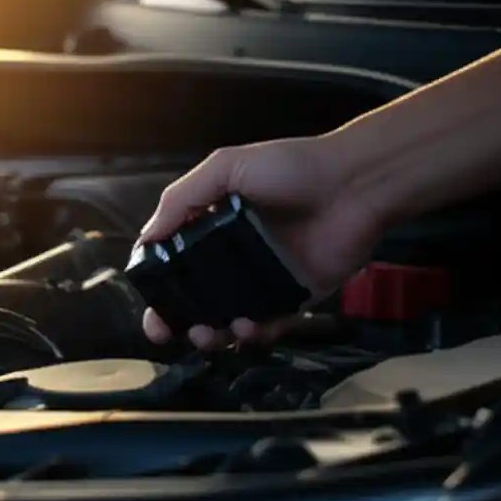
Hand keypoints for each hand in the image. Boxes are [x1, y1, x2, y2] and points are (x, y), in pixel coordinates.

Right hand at [139, 136, 384, 348]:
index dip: (160, 289)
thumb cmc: (292, 167)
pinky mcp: (295, 297)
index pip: (178, 265)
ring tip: (208, 333)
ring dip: (213, 333)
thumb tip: (146, 239)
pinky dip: (254, 333)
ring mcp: (264, 280)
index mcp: (214, 227)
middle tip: (169, 332)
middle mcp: (236, 257)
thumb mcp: (227, 167)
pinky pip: (269, 325)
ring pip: (229, 319)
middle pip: (199, 300)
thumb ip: (182, 199)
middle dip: (179, 321)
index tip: (150, 308)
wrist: (354, 183)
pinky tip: (246, 326)